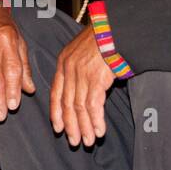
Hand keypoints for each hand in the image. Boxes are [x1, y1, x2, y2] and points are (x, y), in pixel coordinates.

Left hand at [50, 25, 115, 146]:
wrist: (115, 28)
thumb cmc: (103, 38)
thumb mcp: (82, 51)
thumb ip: (77, 69)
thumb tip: (81, 89)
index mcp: (63, 63)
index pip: (56, 94)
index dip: (56, 113)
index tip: (58, 129)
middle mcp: (69, 70)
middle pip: (67, 104)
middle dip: (70, 125)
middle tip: (74, 141)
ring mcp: (81, 75)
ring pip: (79, 108)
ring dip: (84, 127)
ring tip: (88, 141)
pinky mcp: (96, 79)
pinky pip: (93, 106)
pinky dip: (96, 121)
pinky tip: (99, 131)